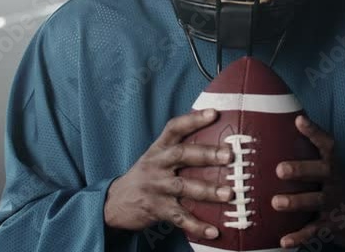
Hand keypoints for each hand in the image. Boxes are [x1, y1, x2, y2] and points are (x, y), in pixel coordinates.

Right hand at [104, 108, 233, 238]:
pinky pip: (180, 218)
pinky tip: (214, 231)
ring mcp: (156, 187)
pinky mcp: (157, 209)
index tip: (214, 113)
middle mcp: (157, 165)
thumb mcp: (156, 157)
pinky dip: (197, 225)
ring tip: (228, 194)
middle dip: (206, 154)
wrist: (115, 202)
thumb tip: (219, 143)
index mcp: (159, 149)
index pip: (175, 128)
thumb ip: (179, 149)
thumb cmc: (146, 176)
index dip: (193, 119)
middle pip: (181, 155)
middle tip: (228, 155)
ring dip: (207, 191)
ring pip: (183, 187)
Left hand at [271, 115, 344, 248]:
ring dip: (296, 202)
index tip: (299, 120)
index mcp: (334, 167)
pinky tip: (284, 241)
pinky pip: (314, 232)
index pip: (327, 145)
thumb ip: (312, 158)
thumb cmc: (340, 190)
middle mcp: (335, 183)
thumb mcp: (333, 172)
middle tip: (280, 169)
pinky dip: (299, 237)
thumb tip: (287, 131)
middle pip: (321, 172)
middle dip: (301, 170)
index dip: (314, 132)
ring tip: (276, 202)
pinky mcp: (332, 226)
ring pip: (315, 201)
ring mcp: (334, 205)